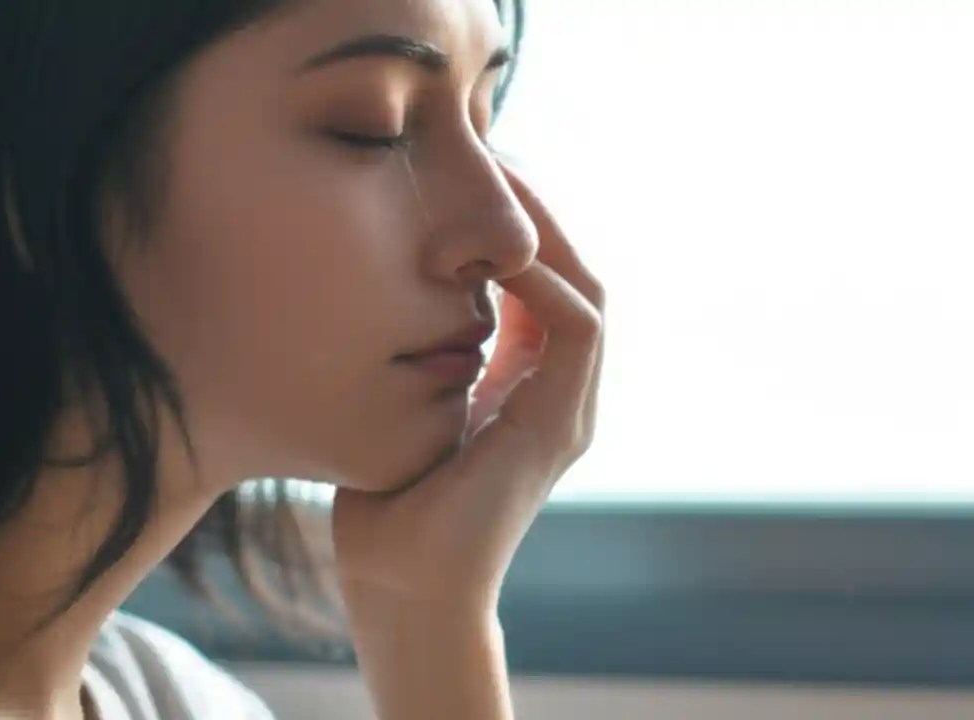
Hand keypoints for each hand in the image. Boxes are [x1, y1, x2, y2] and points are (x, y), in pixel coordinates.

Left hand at [330, 162, 604, 611]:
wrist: (400, 581)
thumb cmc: (387, 498)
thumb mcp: (405, 400)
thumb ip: (421, 351)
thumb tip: (391, 287)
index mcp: (525, 384)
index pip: (541, 283)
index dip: (515, 227)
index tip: (472, 178)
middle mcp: (557, 392)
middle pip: (573, 274)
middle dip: (539, 214)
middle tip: (495, 158)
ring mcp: (567, 409)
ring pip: (586, 292)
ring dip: (549, 234)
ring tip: (504, 184)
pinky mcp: (558, 426)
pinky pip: (576, 331)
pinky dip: (546, 284)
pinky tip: (500, 254)